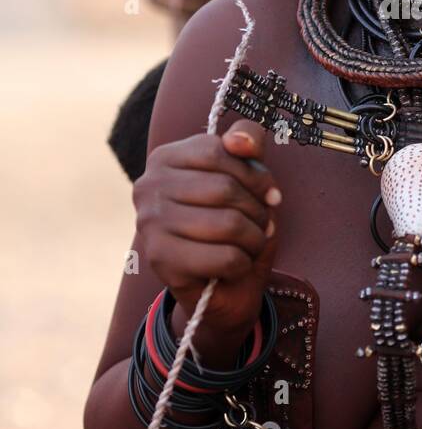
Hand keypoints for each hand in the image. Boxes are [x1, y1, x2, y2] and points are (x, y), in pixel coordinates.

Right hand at [133, 122, 280, 360]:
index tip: (267, 193)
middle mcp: (147, 187)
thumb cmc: (235, 222)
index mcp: (165, 158)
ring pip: (229, 224)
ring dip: (255, 238)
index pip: (219, 151)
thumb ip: (248, 142)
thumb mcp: (248, 175)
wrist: (223, 286)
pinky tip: (235, 265)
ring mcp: (149, 225)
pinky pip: (226, 258)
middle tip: (260, 224)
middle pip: (225, 188)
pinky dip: (244, 264)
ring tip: (251, 243)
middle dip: (258, 210)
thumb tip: (240, 142)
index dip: (256, 174)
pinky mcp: (160, 262)